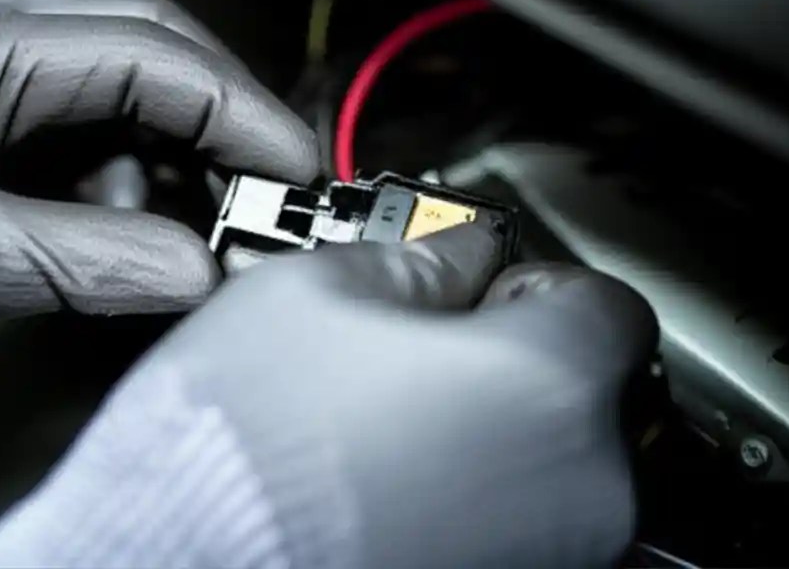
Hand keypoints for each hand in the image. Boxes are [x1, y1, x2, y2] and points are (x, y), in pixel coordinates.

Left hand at [0, 0, 316, 381]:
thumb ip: (87, 260)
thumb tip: (193, 269)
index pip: (150, 52)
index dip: (238, 112)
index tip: (293, 171)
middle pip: (136, 57)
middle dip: (212, 125)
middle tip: (262, 197)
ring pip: (97, 103)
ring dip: (157, 161)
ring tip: (193, 228)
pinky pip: (50, 148)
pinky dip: (101, 189)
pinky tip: (114, 234)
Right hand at [0, 225, 657, 567]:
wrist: (183, 561)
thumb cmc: (239, 453)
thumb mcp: (313, 292)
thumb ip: (416, 256)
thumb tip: (455, 251)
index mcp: (549, 384)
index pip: (605, 302)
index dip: (533, 281)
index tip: (475, 286)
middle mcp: (583, 486)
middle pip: (579, 390)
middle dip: (507, 359)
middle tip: (411, 349)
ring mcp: (551, 552)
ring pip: (546, 464)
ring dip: (484, 430)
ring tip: (376, 422)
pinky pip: (512, 522)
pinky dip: (465, 496)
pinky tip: (379, 481)